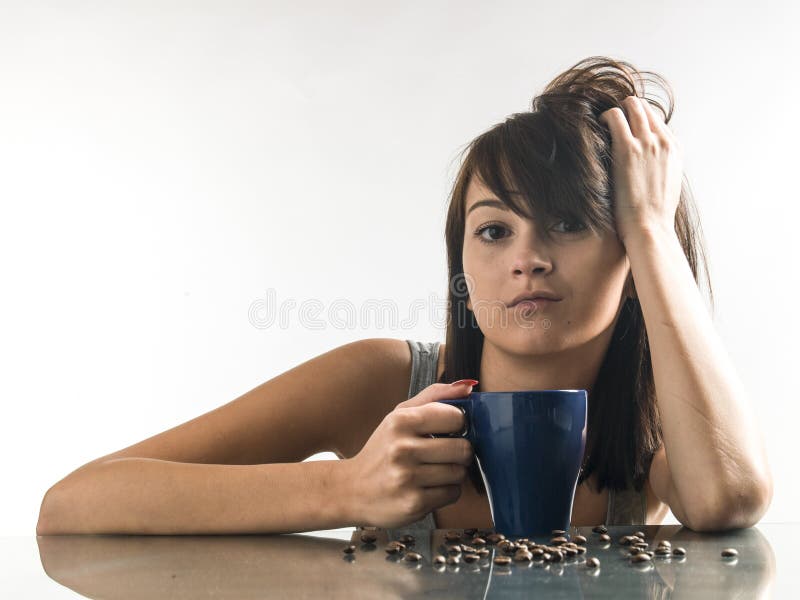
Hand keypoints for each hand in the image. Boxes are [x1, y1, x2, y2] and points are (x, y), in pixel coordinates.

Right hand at [342, 381, 475, 527]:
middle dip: (459, 452)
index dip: (458, 425)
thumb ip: (434, 396)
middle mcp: (402, 449)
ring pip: (459, 472)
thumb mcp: (399, 415)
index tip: (448, 430)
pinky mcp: (413, 503)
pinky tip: (428, 487)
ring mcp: (407, 478)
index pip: (455, 418)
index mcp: (400, 421)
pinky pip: (453, 493)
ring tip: (434, 471)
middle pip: (462, 448)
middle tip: (445, 453)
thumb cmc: (382, 449)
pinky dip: (446, 491)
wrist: (352, 489)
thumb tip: (468, 387)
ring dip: (453, 473)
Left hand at [599, 96, 683, 246]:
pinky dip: (603, 117)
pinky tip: (595, 130)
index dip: (637, 121)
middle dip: (625, 110)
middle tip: (608, 124)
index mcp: (674, 149)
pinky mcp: (628, 149)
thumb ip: (659, 167)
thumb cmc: (652, 215)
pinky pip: (615, 116)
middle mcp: (663, 141)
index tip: (622, 130)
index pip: (656, 120)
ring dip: (614, 111)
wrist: (650, 228)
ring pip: (631, 105)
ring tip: (601, 127)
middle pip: (645, 107)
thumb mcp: (665, 185)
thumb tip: (645, 166)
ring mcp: (648, 143)